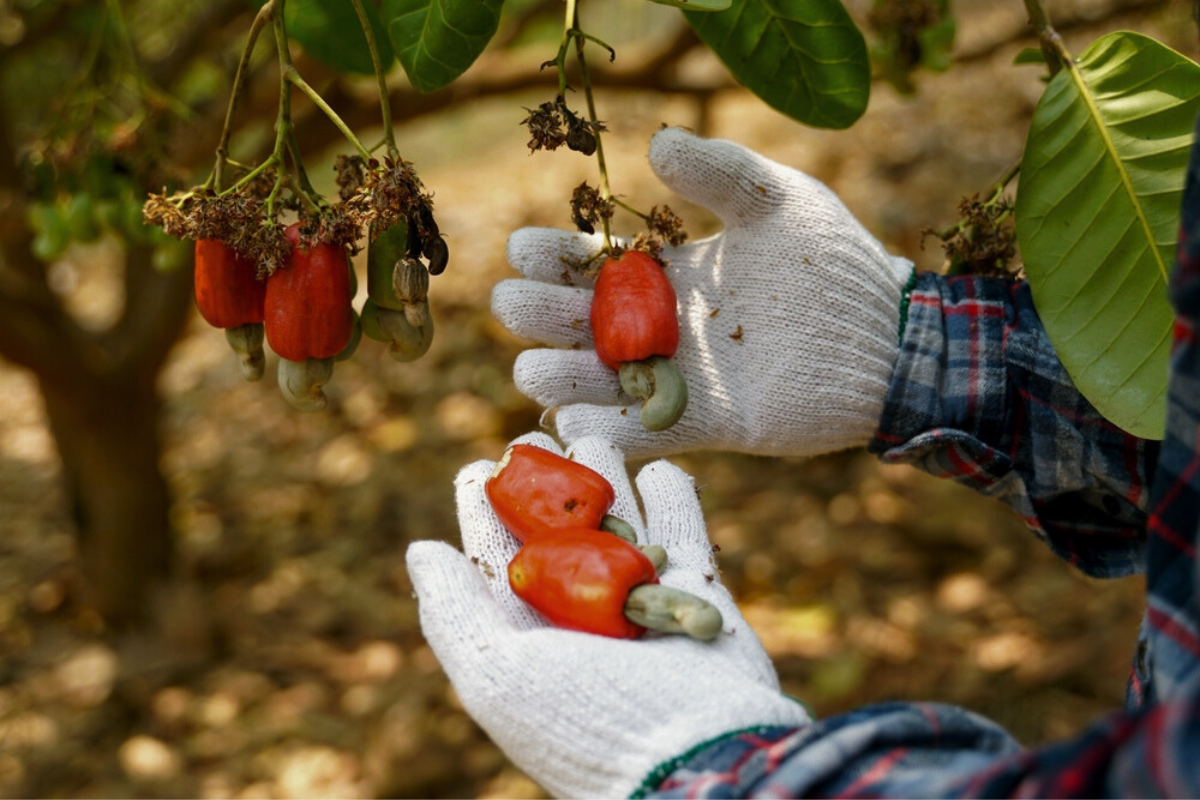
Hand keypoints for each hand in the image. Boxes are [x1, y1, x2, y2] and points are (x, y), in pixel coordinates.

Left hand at [406, 433, 809, 797]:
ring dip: (609, 479)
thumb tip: (422, 549)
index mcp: (528, 634)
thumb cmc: (587, 721)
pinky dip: (674, 500)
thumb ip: (454, 612)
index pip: (496, 559)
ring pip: (622, 524)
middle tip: (540, 437)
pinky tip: (661, 468)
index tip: (476, 468)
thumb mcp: (497, 675)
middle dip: (550, 485)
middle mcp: (583, 617)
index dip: (483, 512)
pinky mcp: (699, 598)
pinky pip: (684, 535)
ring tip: (593, 434)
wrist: (696, 758)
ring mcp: (644, 605)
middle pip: (562, 533)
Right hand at [494, 128, 913, 458]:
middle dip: (538, 313)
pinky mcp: (705, 423)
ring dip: (557, 377)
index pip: (592, 265)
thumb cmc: (833, 262)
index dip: (552, 258)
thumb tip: (657, 141)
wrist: (887, 338)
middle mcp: (662, 326)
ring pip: (595, 382)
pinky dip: (606, 429)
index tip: (522, 250)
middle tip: (517, 304)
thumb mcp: (778, 199)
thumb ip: (721, 170)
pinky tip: (574, 418)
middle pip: (576, 323)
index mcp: (669, 272)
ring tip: (535, 368)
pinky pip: (643, 431)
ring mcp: (679, 377)